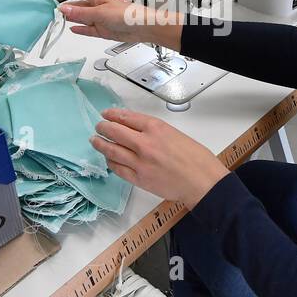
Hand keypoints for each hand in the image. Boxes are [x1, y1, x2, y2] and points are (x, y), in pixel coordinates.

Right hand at [58, 0, 180, 47]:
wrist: (142, 27)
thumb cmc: (127, 15)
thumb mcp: (100, 13)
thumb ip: (81, 13)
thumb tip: (64, 10)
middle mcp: (99, 8)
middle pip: (81, 6)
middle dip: (70, 7)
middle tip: (57, 9)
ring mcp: (101, 20)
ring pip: (83, 18)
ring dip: (73, 19)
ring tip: (62, 19)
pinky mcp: (104, 31)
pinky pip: (89, 29)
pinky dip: (81, 29)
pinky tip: (73, 29)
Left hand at [92, 108, 228, 208]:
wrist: (202, 182)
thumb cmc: (197, 159)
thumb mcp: (176, 134)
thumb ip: (156, 131)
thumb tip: (139, 131)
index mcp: (156, 128)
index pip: (127, 117)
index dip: (113, 115)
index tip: (107, 114)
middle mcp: (145, 143)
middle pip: (115, 131)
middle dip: (103, 127)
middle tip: (99, 126)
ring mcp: (139, 162)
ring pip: (112, 150)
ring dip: (101, 144)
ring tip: (95, 140)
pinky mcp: (139, 179)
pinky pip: (118, 168)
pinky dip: (111, 162)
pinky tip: (108, 159)